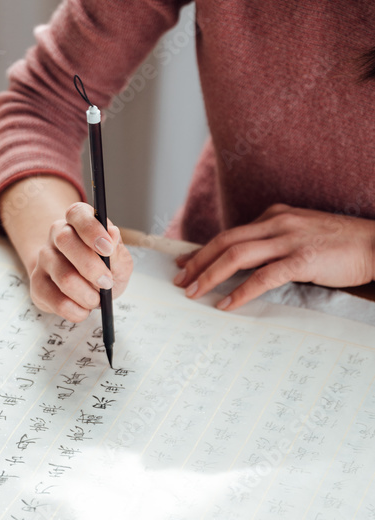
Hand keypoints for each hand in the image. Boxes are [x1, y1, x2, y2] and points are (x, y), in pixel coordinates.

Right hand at [29, 201, 132, 321]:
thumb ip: (117, 250)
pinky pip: (56, 300)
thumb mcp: (119, 260)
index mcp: (78, 221)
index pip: (77, 213)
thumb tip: (112, 235)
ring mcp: (44, 259)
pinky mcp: (37, 284)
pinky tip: (83, 309)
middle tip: (107, 283)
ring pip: (63, 276)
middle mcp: (57, 234)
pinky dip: (75, 310)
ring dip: (87, 294)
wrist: (86, 289)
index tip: (107, 248)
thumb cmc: (104, 269)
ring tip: (96, 300)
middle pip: (65, 241)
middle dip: (91, 267)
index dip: (91, 230)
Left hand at [173, 204, 374, 310]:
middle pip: (225, 241)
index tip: (183, 263)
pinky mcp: (302, 259)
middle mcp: (278, 222)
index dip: (203, 250)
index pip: (230, 233)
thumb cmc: (340, 246)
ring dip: (210, 276)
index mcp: (275, 216)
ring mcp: (289, 239)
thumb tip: (245, 267)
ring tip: (194, 293)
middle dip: (198, 262)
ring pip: (237, 256)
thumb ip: (274, 246)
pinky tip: (226, 304)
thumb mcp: (301, 237)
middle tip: (179, 281)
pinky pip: (262, 277)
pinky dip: (240, 292)